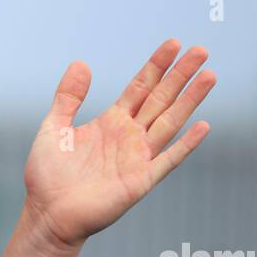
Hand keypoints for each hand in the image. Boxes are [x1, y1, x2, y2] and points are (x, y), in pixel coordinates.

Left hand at [23, 39, 215, 248]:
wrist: (47, 213)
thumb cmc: (49, 174)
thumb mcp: (54, 127)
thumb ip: (68, 97)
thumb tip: (82, 63)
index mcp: (112, 121)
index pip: (140, 87)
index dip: (157, 65)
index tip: (173, 44)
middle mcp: (130, 136)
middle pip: (161, 98)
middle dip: (181, 75)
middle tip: (202, 50)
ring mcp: (138, 158)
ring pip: (170, 122)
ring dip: (190, 100)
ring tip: (209, 76)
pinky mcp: (140, 181)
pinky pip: (167, 160)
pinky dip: (185, 144)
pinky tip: (203, 126)